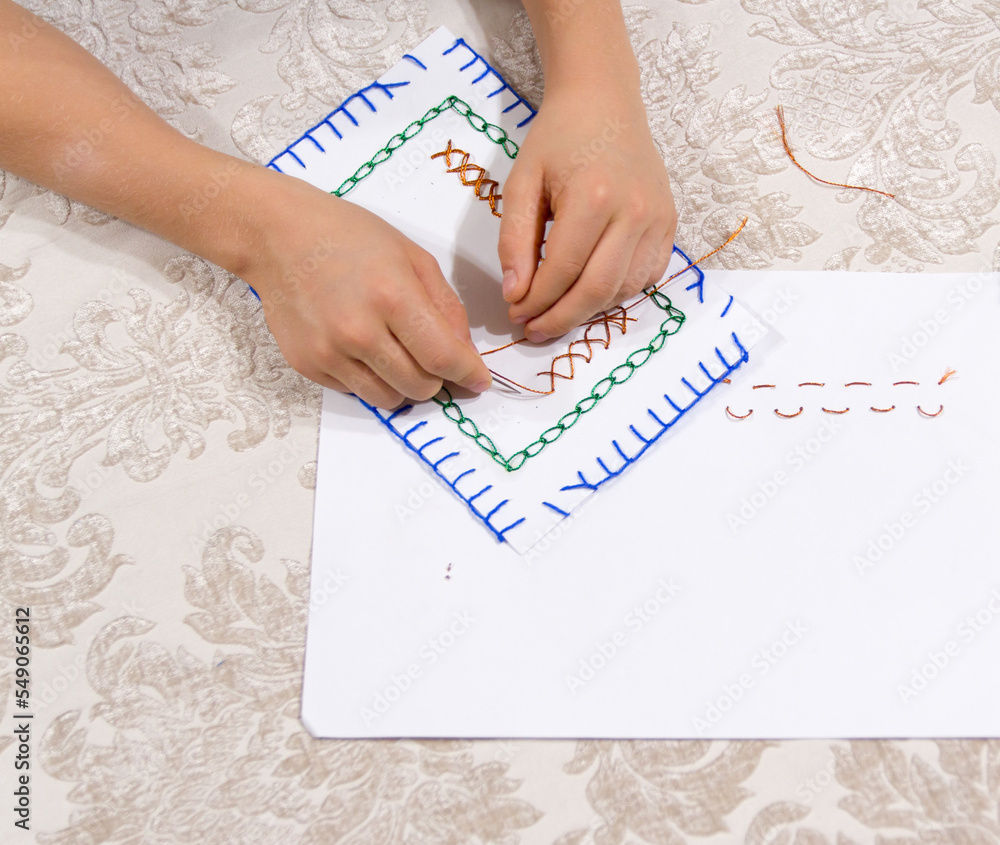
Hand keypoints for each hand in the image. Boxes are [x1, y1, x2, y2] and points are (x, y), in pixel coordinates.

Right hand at [240, 170, 490, 408]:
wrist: (276, 235)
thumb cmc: (348, 236)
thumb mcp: (411, 256)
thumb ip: (445, 306)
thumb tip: (464, 352)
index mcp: (392, 296)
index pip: (442, 356)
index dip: (468, 374)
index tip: (479, 380)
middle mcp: (359, 331)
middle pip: (420, 386)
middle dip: (437, 378)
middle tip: (432, 359)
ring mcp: (329, 352)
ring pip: (389, 399)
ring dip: (405, 385)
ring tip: (399, 355)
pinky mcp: (308, 365)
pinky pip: (356, 392)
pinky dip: (371, 379)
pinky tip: (363, 349)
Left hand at [498, 81, 676, 342]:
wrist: (604, 102)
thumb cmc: (558, 139)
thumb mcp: (522, 181)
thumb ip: (514, 240)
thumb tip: (515, 293)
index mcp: (593, 196)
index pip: (562, 270)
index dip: (536, 301)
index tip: (515, 313)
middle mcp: (634, 211)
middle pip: (596, 290)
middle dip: (561, 318)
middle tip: (534, 329)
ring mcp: (658, 219)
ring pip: (622, 290)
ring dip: (587, 310)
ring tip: (557, 312)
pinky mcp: (669, 224)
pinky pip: (645, 278)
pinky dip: (616, 294)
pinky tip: (589, 290)